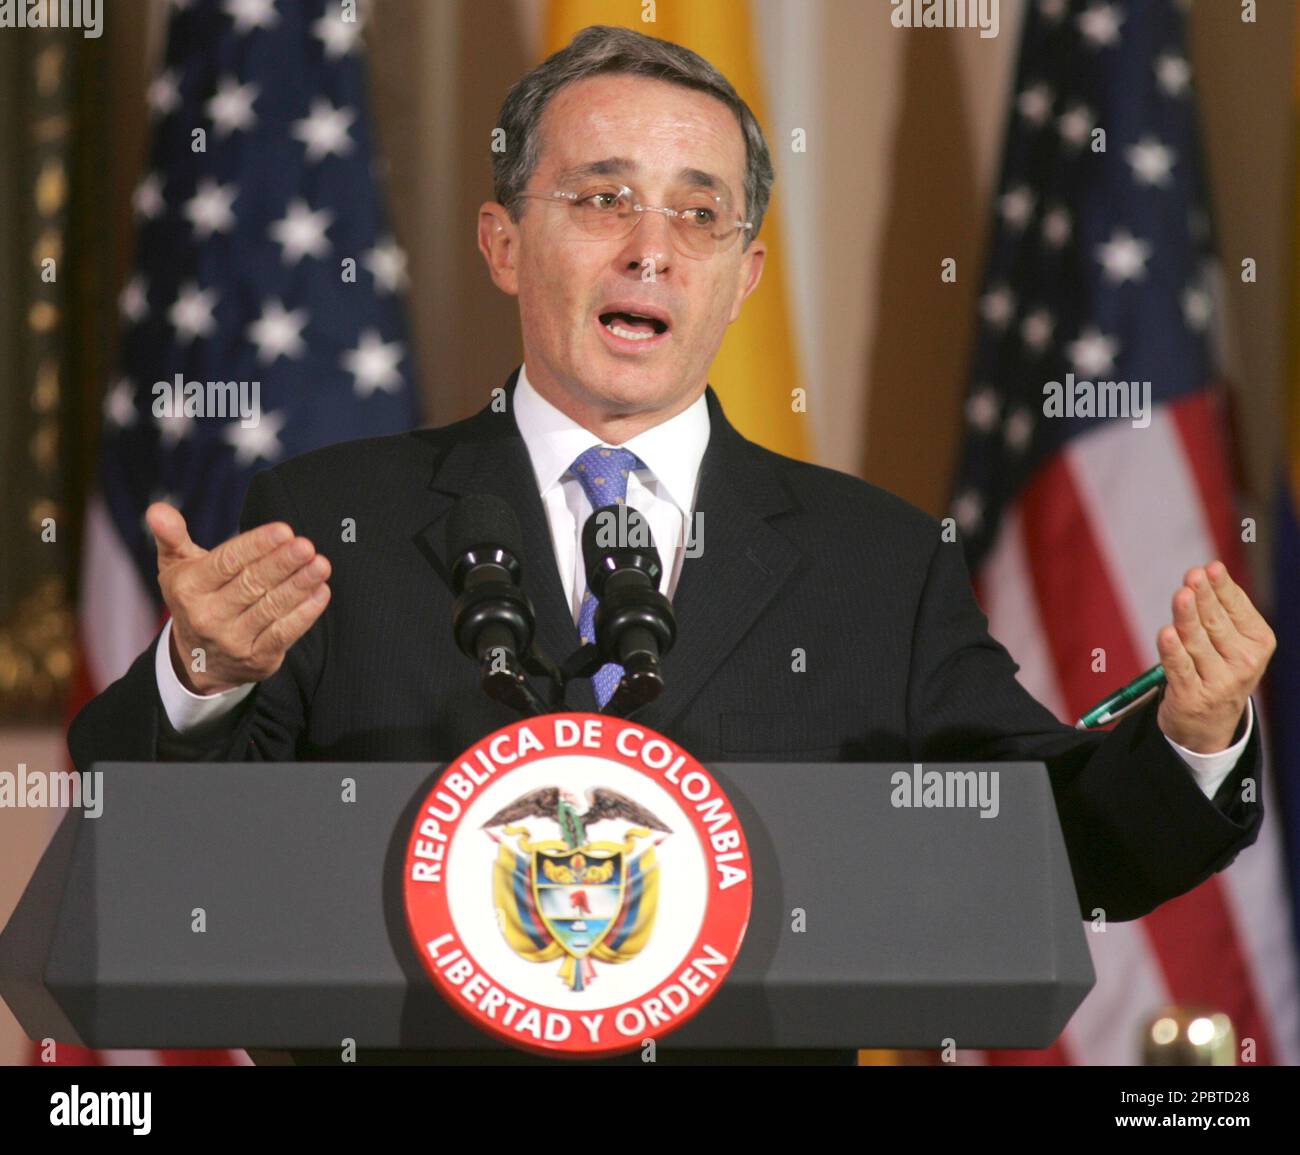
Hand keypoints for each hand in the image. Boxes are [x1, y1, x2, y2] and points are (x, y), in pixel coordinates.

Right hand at [147, 501, 331, 693]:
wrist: (197, 660)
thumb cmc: (194, 599)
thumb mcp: (177, 568)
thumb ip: (172, 537)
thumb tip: (157, 510)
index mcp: (188, 589)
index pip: (227, 562)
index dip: (256, 546)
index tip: (284, 530)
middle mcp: (207, 616)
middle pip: (251, 584)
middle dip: (282, 563)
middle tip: (306, 546)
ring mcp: (233, 640)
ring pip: (271, 608)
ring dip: (299, 585)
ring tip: (320, 564)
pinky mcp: (257, 659)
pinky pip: (284, 633)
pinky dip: (305, 612)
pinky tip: (320, 591)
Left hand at [1156, 561, 1274, 753]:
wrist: (1209, 725)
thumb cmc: (1218, 669)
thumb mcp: (1232, 642)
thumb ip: (1223, 609)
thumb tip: (1209, 569)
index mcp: (1259, 644)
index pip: (1237, 609)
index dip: (1222, 588)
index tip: (1210, 568)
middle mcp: (1244, 664)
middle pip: (1216, 623)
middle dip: (1203, 598)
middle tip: (1193, 576)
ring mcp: (1219, 683)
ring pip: (1196, 642)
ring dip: (1187, 618)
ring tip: (1182, 595)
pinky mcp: (1192, 697)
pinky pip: (1179, 668)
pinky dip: (1172, 651)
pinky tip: (1166, 633)